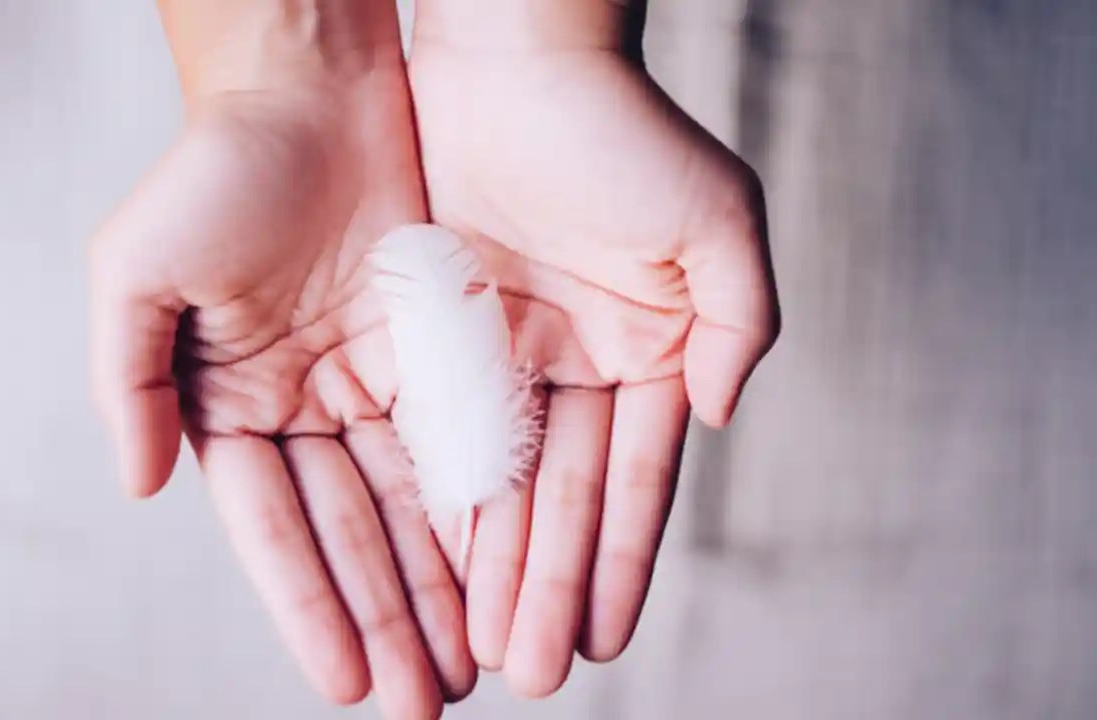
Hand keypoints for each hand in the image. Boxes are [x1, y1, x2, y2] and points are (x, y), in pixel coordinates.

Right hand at [89, 3, 473, 716]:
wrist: (313, 88)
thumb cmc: (216, 170)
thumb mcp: (138, 270)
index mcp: (233, 405)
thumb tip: (142, 485)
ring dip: (439, 589)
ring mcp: (376, 384)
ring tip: (471, 669)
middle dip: (388, 621)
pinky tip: (503, 574)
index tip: (348, 684)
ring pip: (415, 506)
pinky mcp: (438, 352)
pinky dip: (481, 510)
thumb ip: (130, 380)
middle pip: (353, 535)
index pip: (274, 530)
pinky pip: (466, 443)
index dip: (309, 607)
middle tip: (426, 705)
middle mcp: (307, 408)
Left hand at [410, 0, 780, 696]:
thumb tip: (717, 419)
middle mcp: (576, 366)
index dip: (617, 562)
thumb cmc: (620, 125)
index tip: (602, 638)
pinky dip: (435, 499)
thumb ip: (742, 323)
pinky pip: (432, 430)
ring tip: (476, 649)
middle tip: (530, 674)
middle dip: (544, 588)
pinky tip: (432, 565)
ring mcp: (505, 353)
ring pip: (495, 481)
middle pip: (559, 499)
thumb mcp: (718, 220)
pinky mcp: (436, 332)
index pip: (633, 481)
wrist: (510, 56)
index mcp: (647, 352)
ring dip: (488, 566)